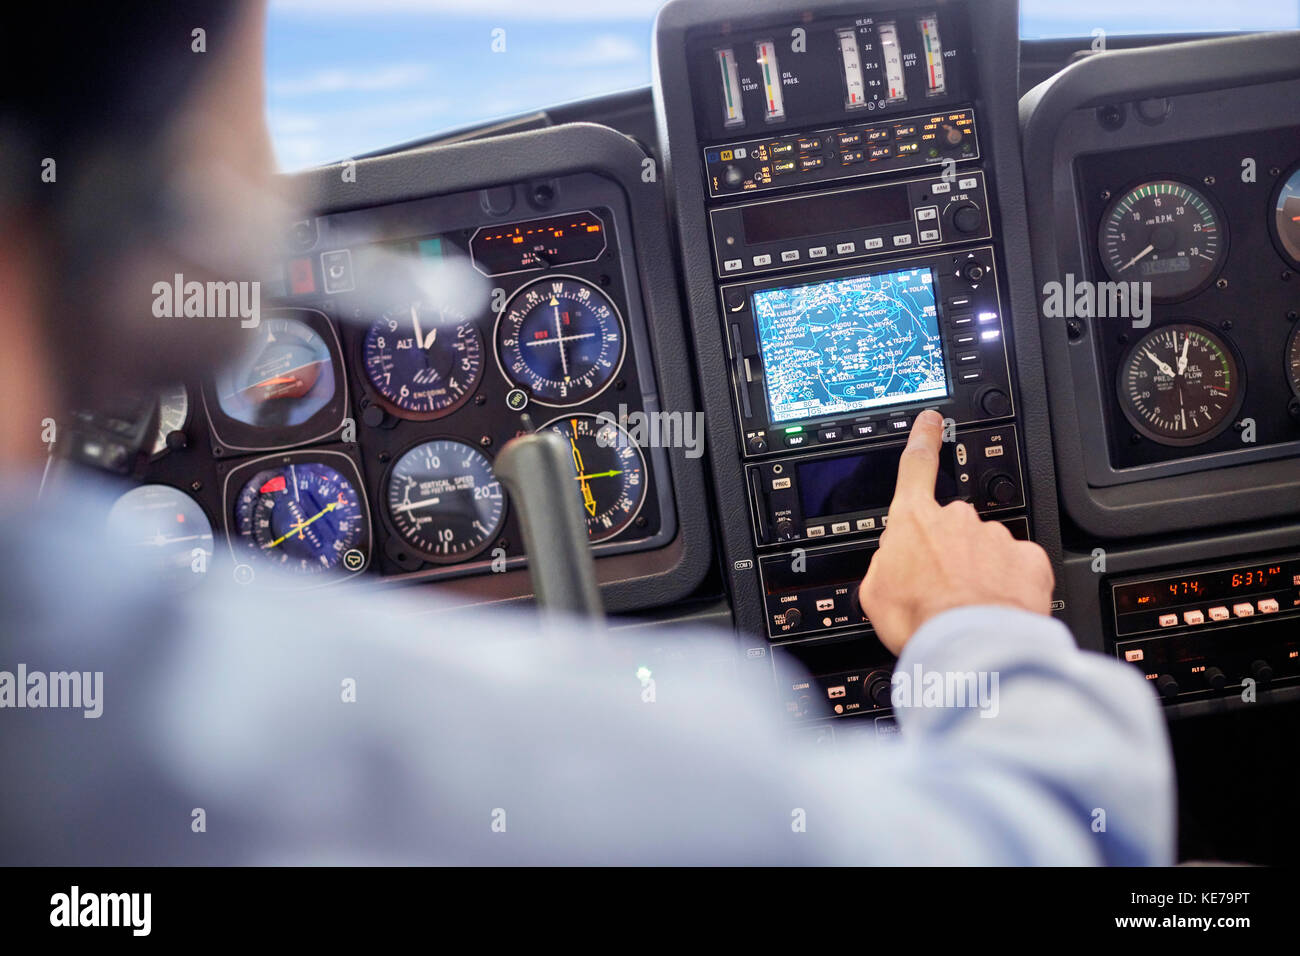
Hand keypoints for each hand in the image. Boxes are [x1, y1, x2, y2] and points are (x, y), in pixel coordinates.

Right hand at [857, 409, 1054, 656]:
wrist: (970, 645)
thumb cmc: (920, 621)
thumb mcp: (874, 594)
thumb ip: (884, 566)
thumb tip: (893, 566)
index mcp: (913, 522)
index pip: (915, 467)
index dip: (923, 440)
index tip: (931, 422)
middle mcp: (957, 521)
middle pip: (952, 527)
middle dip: (950, 553)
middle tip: (943, 591)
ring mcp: (995, 538)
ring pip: (987, 550)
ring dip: (980, 574)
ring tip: (969, 610)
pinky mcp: (1028, 560)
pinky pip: (1018, 569)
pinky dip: (1010, 587)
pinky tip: (997, 609)